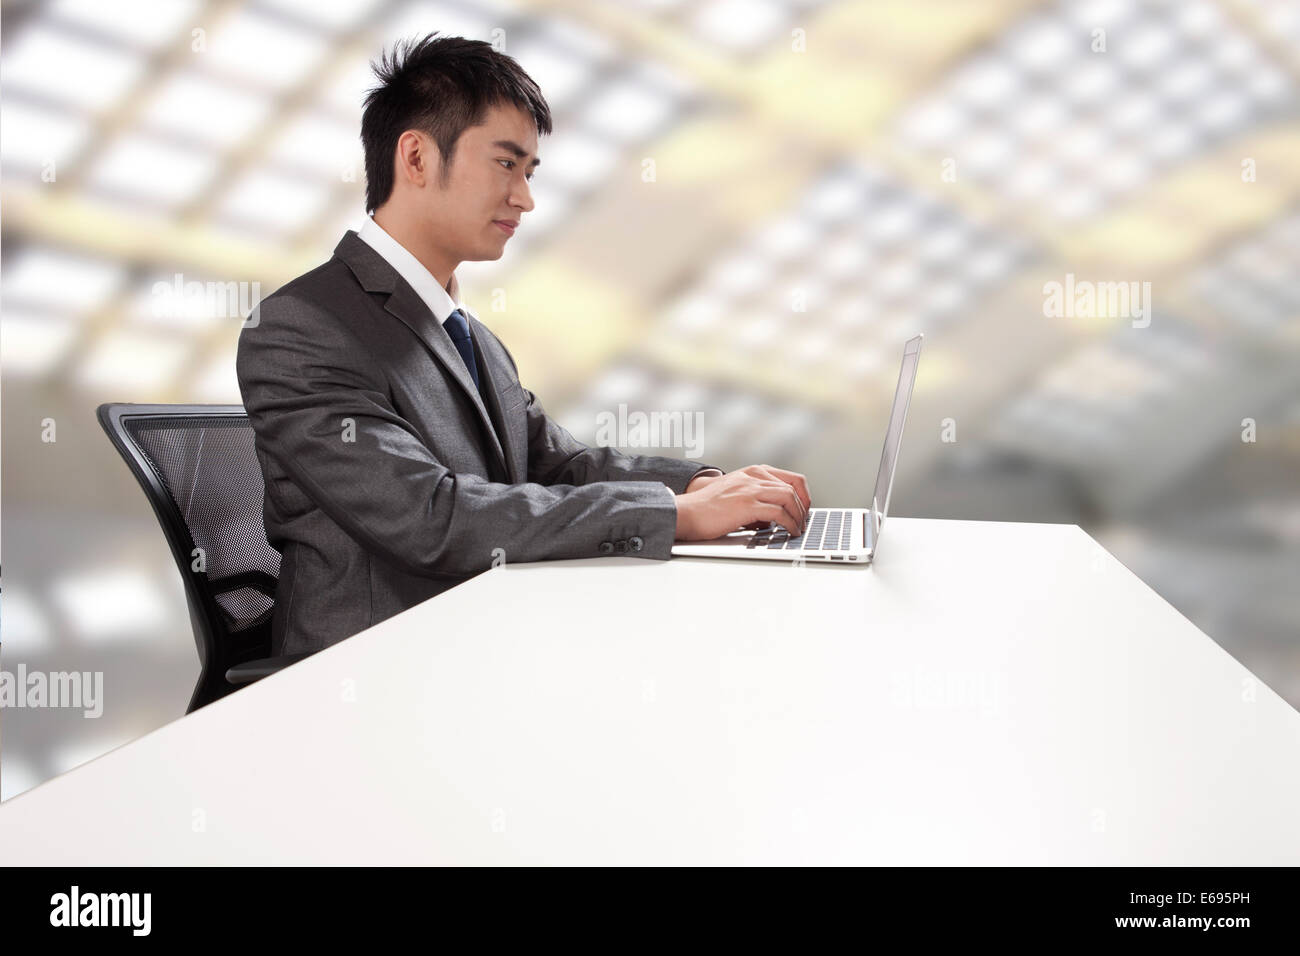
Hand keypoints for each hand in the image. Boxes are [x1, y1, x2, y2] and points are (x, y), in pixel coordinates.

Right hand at [674, 464, 811, 540]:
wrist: (687, 512)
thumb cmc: (706, 508)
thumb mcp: (735, 493)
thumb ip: (755, 498)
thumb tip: (773, 517)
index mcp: (752, 472)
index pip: (791, 478)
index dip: (803, 495)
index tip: (804, 509)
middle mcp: (753, 476)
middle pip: (793, 488)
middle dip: (803, 508)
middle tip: (803, 522)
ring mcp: (750, 489)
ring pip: (789, 498)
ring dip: (798, 516)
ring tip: (798, 529)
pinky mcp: (747, 505)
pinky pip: (779, 513)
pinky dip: (789, 523)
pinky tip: (790, 531)